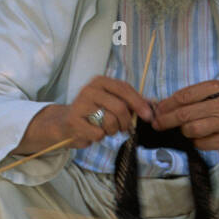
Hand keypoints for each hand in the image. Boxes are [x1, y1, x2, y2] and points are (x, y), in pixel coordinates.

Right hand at [16, 77, 152, 152]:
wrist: (65, 124)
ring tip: (105, 129)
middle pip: (120, 108)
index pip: (125, 89)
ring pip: (110, 122)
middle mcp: (90, 89)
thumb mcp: (112, 103)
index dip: (139, 104)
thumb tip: (153, 106)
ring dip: (113, 131)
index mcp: (101, 81)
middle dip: (126, 122)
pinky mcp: (74, 121)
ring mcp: (80, 104)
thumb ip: (131, 103)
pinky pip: (98, 133)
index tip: (148, 117)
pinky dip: (100, 137)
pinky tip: (93, 132)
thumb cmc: (93, 114)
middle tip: (124, 129)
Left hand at [152, 79, 218, 149]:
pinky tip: (195, 137)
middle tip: (157, 124)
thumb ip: (195, 94)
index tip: (158, 110)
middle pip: (185, 115)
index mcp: (215, 89)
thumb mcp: (217, 87)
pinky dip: (194, 141)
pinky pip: (202, 144)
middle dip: (166, 121)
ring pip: (192, 130)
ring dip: (182, 130)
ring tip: (181, 129)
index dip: (167, 104)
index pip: (184, 97)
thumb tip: (168, 104)